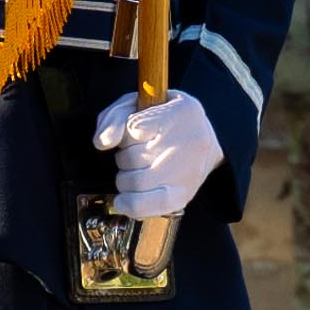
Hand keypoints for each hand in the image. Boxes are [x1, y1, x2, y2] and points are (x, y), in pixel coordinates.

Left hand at [96, 87, 221, 220]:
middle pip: (130, 157)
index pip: (133, 127)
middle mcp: (187, 144)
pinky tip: (124, 198)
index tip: (136, 131)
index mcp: (180, 112)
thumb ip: (115, 117)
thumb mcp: (140, 104)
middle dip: (125, 156)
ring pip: (132, 181)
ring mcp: (185, 173)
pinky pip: (142, 205)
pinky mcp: (181, 196)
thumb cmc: (167, 121)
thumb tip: (102, 143)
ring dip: (126, 177)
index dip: (125, 132)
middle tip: (139, 151)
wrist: (207, 142)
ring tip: (140, 169)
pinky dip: (127, 203)